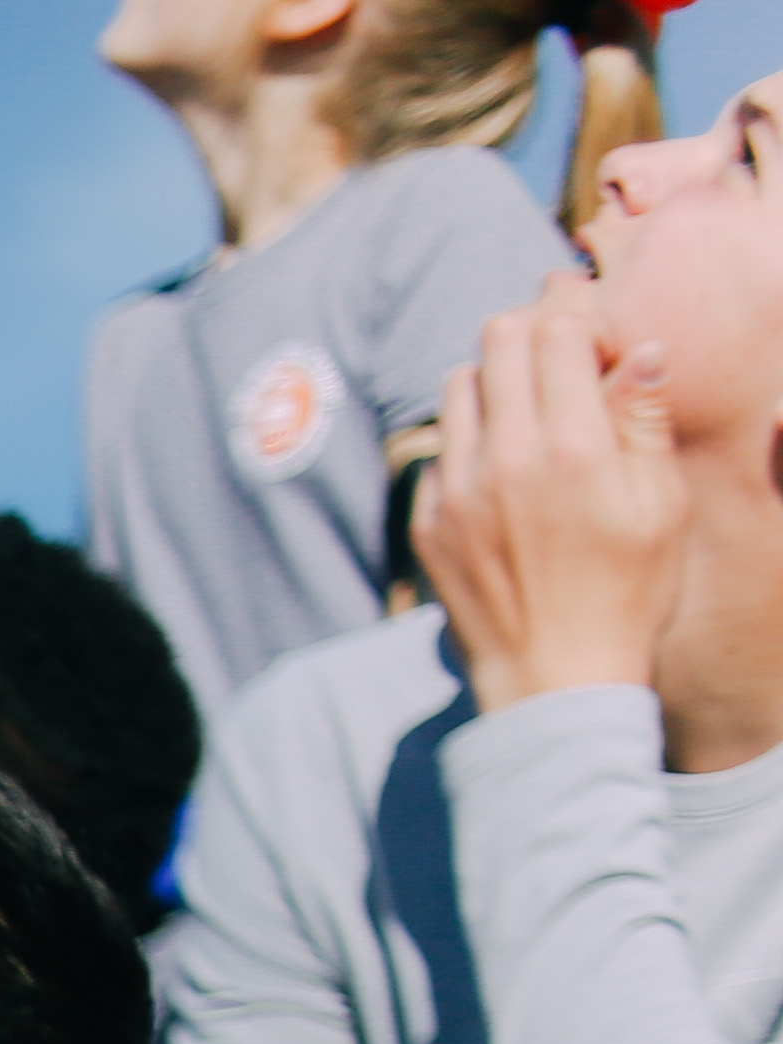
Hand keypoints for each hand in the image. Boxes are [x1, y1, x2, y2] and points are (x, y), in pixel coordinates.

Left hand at [430, 284, 685, 713]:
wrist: (554, 680)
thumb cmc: (628, 593)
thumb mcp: (661, 504)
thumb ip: (644, 419)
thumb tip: (641, 349)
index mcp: (570, 448)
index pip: (554, 331)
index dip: (579, 320)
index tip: (598, 344)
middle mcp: (502, 459)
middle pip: (496, 342)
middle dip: (532, 335)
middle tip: (561, 360)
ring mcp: (454, 490)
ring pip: (458, 388)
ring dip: (495, 382)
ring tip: (532, 412)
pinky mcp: (426, 521)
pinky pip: (439, 448)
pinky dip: (470, 439)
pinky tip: (503, 468)